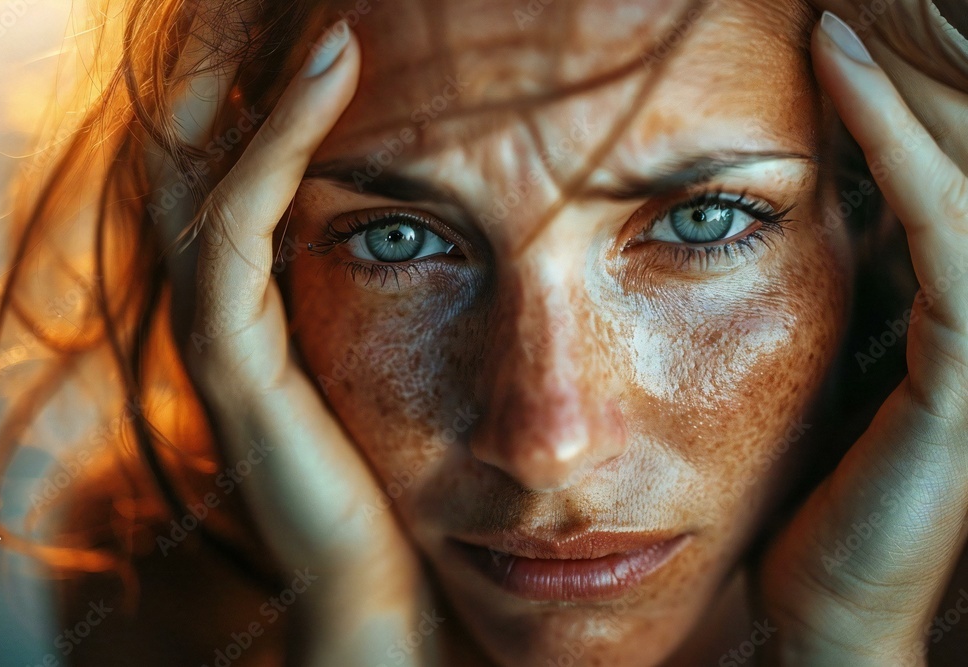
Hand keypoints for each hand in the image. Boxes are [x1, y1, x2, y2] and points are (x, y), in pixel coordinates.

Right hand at [145, 22, 433, 666]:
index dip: (272, 84)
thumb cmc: (434, 488)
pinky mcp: (239, 369)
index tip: (338, 16)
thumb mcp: (435, 363)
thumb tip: (499, 198)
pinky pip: (236, 233)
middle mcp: (233, 311)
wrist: (405, 600)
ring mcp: (226, 338)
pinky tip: (336, 65)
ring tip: (308, 2)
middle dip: (235, 65)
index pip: (244, 164)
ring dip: (248, 77)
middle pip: (203, 154)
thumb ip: (434, 285)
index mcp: (274, 305)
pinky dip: (277, 143)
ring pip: (200, 174)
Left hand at [760, 8, 967, 665]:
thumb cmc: (802, 498)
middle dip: (914, 70)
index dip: (896, 94)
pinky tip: (840, 79)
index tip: (827, 32)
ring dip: (905, 85)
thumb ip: (816, 296)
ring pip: (963, 172)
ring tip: (837, 20)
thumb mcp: (804, 371)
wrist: (819, 606)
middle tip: (843, 3)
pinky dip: (896, 146)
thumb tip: (763, 212)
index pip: (939, 171)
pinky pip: (945, 230)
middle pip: (964, 154)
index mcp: (951, 313)